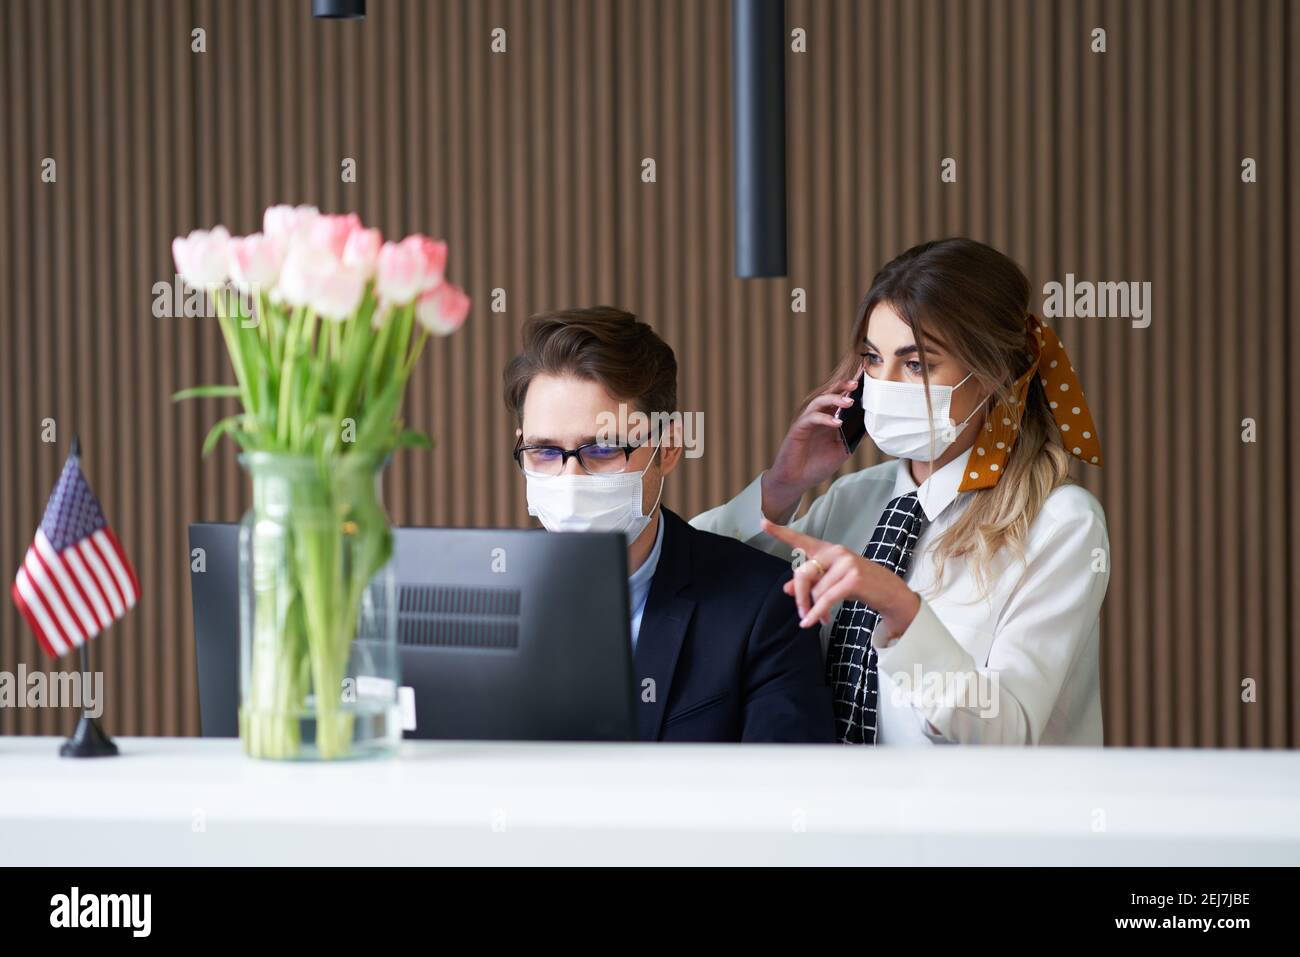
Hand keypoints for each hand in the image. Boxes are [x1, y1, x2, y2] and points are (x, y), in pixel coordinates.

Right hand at [760, 377, 858, 521]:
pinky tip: (837, 423)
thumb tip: (873, 426)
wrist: (796, 480)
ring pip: (819, 402)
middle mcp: (818, 417)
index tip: (864, 378)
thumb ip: (854, 437)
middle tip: (856, 384)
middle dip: (842, 387)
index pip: (840, 399)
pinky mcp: (798, 429)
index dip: (850, 388)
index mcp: (829, 420)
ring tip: (849, 402)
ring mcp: (808, 422)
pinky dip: (824, 418)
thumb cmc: (816, 466)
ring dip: (834, 399)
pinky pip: (811, 418)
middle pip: (829, 394)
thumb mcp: (842, 451)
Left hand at [760, 518, 920, 637]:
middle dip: (799, 597)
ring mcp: (846, 563)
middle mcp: (835, 552)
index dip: (780, 531)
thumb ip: (809, 583)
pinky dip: (816, 613)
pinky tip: (810, 622)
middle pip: (802, 574)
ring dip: (812, 609)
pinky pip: (826, 599)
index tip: (762, 521)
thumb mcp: (831, 581)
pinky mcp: (853, 578)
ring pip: (815, 590)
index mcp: (827, 550)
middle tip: (801, 612)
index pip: (800, 540)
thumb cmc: (858, 584)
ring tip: (818, 618)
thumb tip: (784, 589)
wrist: (889, 592)